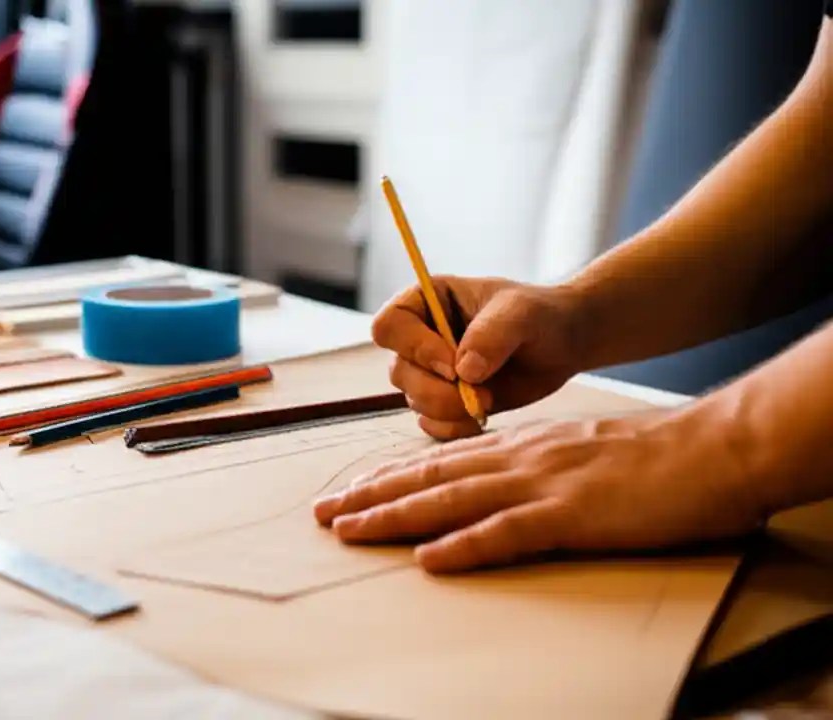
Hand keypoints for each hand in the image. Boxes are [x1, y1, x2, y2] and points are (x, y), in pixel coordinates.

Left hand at [312, 408, 766, 572]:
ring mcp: (543, 485)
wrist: (713, 448)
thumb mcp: (577, 452)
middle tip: (324, 514)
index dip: (390, 477)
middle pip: (429, 478)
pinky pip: (508, 533)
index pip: (439, 461)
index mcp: (521, 446)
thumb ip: (533, 466)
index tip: (350, 490)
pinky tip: (432, 560)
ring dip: (395, 517)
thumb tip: (495, 488)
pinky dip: (466, 547)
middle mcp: (519, 459)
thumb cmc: (651, 458)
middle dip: (371, 496)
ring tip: (350, 530)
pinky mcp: (572, 514)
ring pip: (451, 501)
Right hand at [371, 277, 587, 439]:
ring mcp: (430, 372)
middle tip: (481, 394)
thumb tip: (464, 371)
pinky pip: (432, 424)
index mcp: (426, 301)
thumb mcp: (522, 313)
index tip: (453, 364)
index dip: (414, 349)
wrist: (564, 344)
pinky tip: (483, 415)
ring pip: (413, 400)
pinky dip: (454, 428)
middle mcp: (420, 337)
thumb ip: (492, 334)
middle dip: (436, 391)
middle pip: (398, 371)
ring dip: (448, 410)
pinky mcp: (445, 401)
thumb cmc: (541, 315)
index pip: (389, 326)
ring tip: (489, 400)